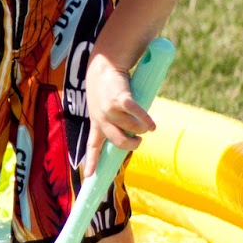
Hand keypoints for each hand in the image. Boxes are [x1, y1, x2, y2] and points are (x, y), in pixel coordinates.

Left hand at [81, 51, 155, 180]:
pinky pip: (137, 114)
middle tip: (138, 141)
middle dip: (131, 145)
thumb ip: (113, 120)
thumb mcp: (102, 106)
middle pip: (118, 143)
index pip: (93, 146)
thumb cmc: (105, 87)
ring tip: (147, 125)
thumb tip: (131, 134)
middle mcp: (101, 118)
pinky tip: (152, 124)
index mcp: (96, 122)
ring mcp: (110, 109)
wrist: (104, 65)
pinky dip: (146, 120)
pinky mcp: (121, 99)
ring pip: (132, 129)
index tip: (90, 176)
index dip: (92, 161)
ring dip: (142, 129)